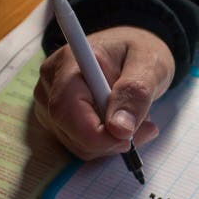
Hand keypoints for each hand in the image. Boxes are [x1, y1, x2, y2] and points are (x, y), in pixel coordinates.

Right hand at [34, 26, 174, 159]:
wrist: (131, 52)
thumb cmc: (138, 52)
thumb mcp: (149, 65)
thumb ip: (135, 93)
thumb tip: (119, 129)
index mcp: (69, 63)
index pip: (67, 112)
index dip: (99, 135)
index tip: (131, 136)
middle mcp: (51, 83)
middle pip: (72, 134)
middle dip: (112, 140)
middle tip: (146, 125)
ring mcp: (49, 103)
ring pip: (78, 145)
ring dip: (112, 141)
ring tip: (133, 117)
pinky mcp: (57, 119)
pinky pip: (81, 145)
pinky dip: (105, 142)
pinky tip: (119, 123)